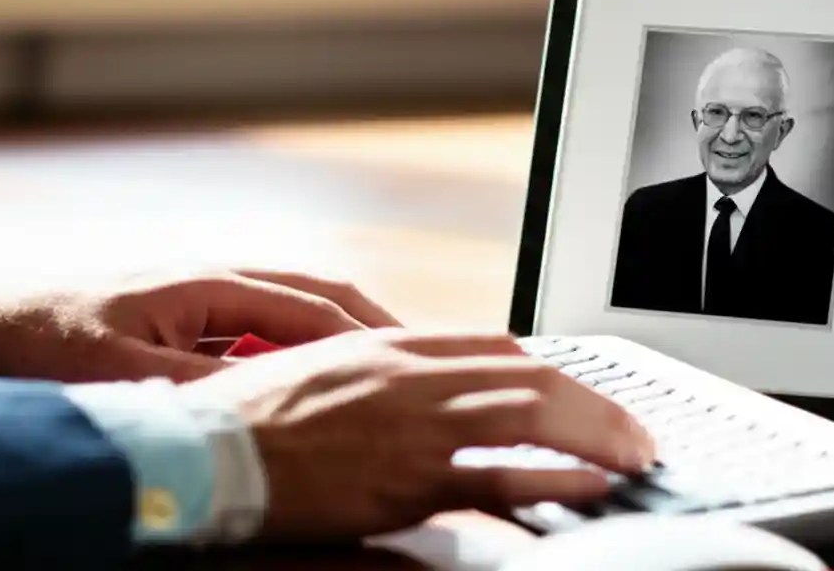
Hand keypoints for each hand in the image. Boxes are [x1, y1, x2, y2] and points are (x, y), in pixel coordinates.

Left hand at [0, 265, 398, 382]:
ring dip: (340, 335)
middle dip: (373, 324)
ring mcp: (199, 296)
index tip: (416, 365)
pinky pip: (260, 329)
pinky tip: (308, 379)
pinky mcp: (181, 317)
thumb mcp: (120, 375)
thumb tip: (269, 411)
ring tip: (383, 368)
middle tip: (423, 359)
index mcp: (208, 284)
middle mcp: (213, 281)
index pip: (313, 309)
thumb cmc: (38, 340)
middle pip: (317, 296)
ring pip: (292, 310)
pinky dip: (298, 348)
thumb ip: (197, 392)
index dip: (368, 338)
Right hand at [179, 328, 656, 539]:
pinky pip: (497, 476)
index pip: (493, 345)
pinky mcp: (406, 481)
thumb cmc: (246, 418)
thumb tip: (420, 390)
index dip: (547, 368)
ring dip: (593, 434)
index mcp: (388, 347)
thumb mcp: (317, 372)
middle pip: (528, 375)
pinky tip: (587, 489)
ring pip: (529, 415)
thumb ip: (377, 376)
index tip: (575, 392)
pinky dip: (552, 481)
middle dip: (592, 402)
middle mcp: (411, 376)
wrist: (201, 453)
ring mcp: (413, 426)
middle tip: (630, 429)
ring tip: (632, 455)